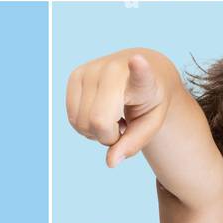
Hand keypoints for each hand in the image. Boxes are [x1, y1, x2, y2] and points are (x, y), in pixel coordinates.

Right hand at [66, 51, 171, 166]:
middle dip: (108, 137)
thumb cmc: (147, 100)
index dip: (138, 69)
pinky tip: (98, 112)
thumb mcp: (151, 124)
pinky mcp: (74, 75)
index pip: (140, 74)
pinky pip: (71, 117)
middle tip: (122, 126)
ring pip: (80, 122)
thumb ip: (134, 143)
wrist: (140, 68)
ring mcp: (90, 70)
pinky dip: (84, 125)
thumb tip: (111, 162)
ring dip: (94, 132)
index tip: (137, 60)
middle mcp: (112, 70)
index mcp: (142, 81)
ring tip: (111, 117)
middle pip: (98, 122)